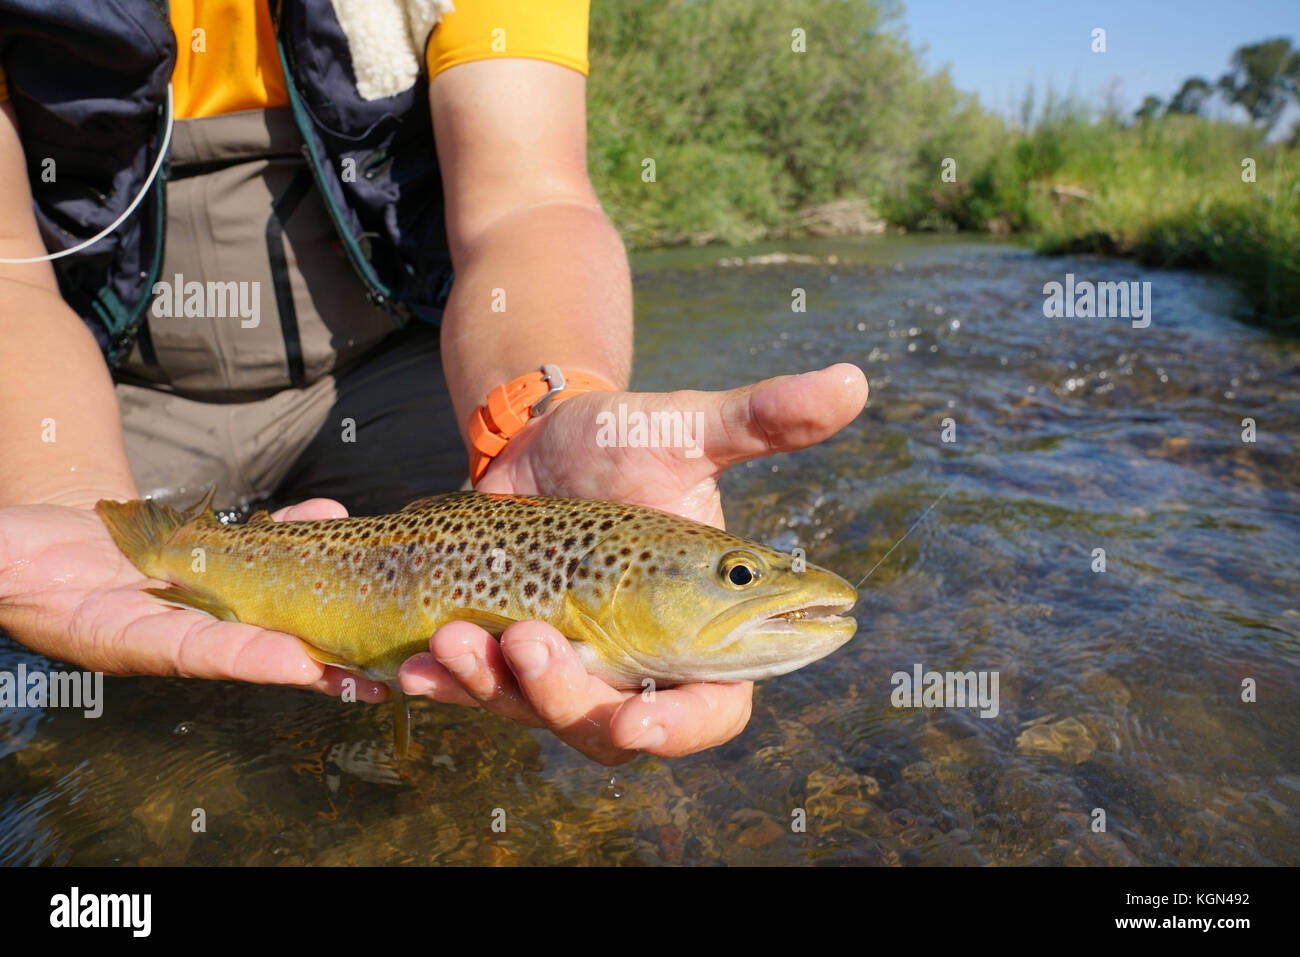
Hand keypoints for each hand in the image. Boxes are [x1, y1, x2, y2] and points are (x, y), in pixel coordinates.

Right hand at [0, 498, 387, 700]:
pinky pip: (263, 547)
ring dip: (325, 595)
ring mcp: (196, 594)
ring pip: (271, 597)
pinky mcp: (211, 561)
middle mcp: (172, 625)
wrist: (40, 540)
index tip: (300, 664)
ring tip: (378, 594)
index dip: (246, 660)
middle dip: (315, 660)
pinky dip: (297, 531)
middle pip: (252, 644)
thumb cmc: (9, 557)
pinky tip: (329, 516)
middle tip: (374, 671)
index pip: (191, 654)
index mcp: (122, 638)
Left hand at [399, 363, 868, 763]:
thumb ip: (763, 419)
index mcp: (701, 629)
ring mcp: (571, 666)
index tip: (640, 723)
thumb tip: (854, 380)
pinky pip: (481, 694)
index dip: (685, 730)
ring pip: (538, 718)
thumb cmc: (625, 438)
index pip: (715, 709)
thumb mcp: (684, 428)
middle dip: (565, 700)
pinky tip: (415, 665)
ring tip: (453, 639)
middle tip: (529, 638)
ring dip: (494, 690)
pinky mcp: (510, 658)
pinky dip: (449, 686)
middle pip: (613, 730)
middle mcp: (638, 662)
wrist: (541, 439)